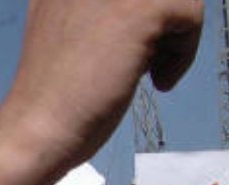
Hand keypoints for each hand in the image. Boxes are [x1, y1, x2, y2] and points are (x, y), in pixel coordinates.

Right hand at [0, 0, 201, 184]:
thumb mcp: (71, 35)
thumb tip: (151, 15)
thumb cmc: (54, 99)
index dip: (144, 18)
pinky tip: (156, 82)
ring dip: (174, 35)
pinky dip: (183, 53)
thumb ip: (101, 16)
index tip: (133, 49)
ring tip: (149, 71)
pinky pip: (190, 13)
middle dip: (162, 22)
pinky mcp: (137, 9)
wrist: (38, 129)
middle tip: (143, 62)